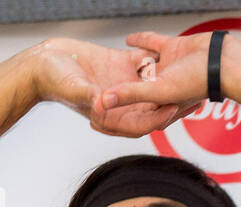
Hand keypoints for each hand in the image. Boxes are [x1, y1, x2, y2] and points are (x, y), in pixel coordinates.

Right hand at [32, 37, 199, 138]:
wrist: (43, 63)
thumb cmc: (53, 81)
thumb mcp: (72, 89)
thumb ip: (88, 97)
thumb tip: (101, 105)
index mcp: (113, 117)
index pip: (142, 122)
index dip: (159, 116)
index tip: (173, 108)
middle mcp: (122, 104)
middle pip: (154, 107)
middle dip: (175, 103)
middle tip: (197, 96)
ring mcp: (123, 85)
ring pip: (152, 86)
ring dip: (171, 81)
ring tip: (192, 73)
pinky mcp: (120, 66)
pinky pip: (143, 64)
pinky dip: (156, 58)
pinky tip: (173, 51)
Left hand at [93, 30, 217, 125]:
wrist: (222, 62)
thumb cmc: (196, 82)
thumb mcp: (158, 91)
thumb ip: (129, 96)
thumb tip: (100, 104)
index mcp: (161, 106)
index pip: (133, 116)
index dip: (114, 118)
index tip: (93, 119)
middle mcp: (164, 90)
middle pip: (136, 94)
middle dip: (119, 95)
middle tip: (96, 94)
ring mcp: (168, 70)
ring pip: (143, 70)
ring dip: (129, 69)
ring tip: (109, 67)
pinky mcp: (173, 50)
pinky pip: (151, 46)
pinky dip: (140, 42)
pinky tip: (127, 39)